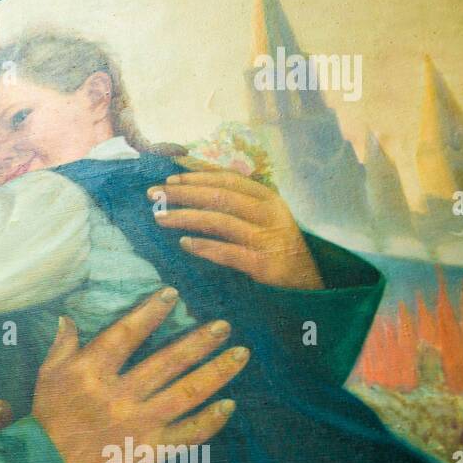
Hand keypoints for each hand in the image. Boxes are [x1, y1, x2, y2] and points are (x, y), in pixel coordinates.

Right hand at [32, 289, 247, 462]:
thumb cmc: (46, 420)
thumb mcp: (47, 376)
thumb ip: (62, 345)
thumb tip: (68, 317)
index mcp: (92, 372)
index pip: (126, 334)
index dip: (150, 312)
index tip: (173, 294)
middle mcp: (120, 394)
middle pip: (167, 361)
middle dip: (199, 341)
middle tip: (224, 325)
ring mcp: (139, 423)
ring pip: (186, 393)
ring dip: (216, 372)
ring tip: (240, 355)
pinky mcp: (150, 450)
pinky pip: (187, 435)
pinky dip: (210, 421)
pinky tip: (229, 406)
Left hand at [148, 171, 323, 289]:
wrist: (309, 285)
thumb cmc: (278, 248)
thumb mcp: (264, 218)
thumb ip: (237, 203)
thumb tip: (193, 188)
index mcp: (268, 198)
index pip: (229, 179)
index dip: (197, 176)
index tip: (170, 179)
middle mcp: (270, 214)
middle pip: (220, 196)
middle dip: (183, 193)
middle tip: (152, 194)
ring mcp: (268, 239)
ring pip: (220, 221)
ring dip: (186, 217)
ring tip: (160, 218)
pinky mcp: (265, 265)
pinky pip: (229, 252)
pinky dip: (205, 247)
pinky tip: (184, 244)